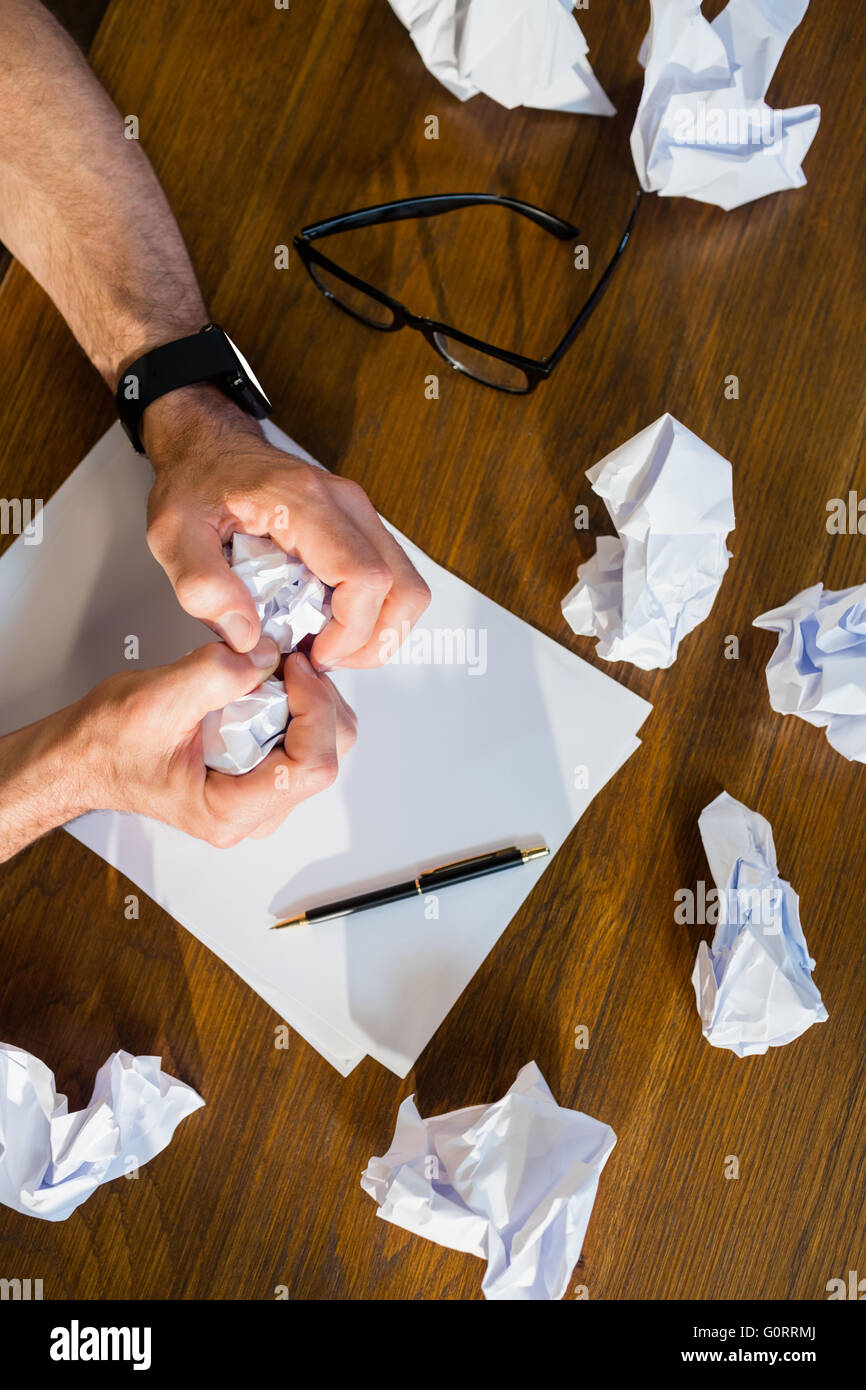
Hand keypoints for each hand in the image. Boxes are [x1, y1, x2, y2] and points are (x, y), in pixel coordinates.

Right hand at [0, 639, 356, 858]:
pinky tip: (265, 681)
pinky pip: (303, 735)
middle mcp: (254, 811)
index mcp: (230, 812)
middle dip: (315, 698)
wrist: (86, 754)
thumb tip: (267, 655)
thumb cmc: (107, 745)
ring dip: (307, 697)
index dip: (315, 708)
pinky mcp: (262, 771)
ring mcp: (262, 792)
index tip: (292, 666)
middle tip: (282, 660)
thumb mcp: (156, 700)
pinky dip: (295, 701)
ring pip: (322, 743)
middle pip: (327, 753)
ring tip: (269, 669)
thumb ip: (216, 675)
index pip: (311, 767)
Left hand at [142, 386, 430, 668]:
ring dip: (377, 631)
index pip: (366, 577)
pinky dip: (371, 614)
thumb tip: (246, 637)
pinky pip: (392, 579)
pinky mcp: (359, 526)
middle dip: (372, 641)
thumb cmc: (196, 483)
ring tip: (327, 645)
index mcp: (304, 503)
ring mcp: (359, 513)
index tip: (313, 654)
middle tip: (323, 658)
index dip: (350, 632)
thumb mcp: (172, 534)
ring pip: (407, 588)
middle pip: (404, 588)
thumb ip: (201, 586)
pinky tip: (328, 623)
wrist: (209, 445)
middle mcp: (346, 504)